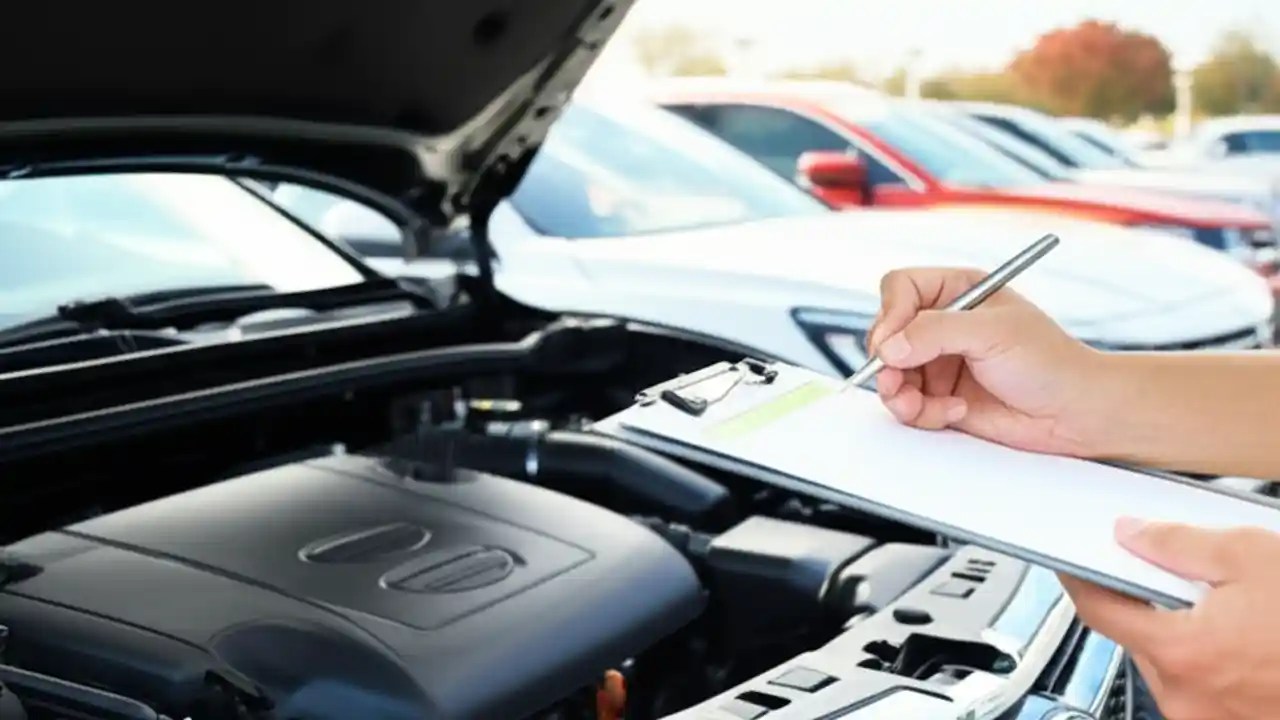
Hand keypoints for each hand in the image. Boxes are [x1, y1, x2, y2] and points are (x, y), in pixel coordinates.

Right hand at [868, 267, 1104, 454]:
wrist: (1074, 413)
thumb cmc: (1049, 362)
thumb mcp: (991, 333)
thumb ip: (935, 333)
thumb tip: (888, 347)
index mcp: (957, 291)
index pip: (900, 288)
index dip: (890, 314)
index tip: (891, 343)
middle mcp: (943, 324)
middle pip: (886, 333)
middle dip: (887, 361)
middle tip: (896, 379)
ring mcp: (939, 362)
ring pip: (890, 373)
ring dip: (900, 393)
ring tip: (920, 404)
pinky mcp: (940, 396)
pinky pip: (907, 404)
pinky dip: (922, 412)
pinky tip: (955, 411)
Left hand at [1061, 519, 1279, 719]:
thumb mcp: (1250, 556)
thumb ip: (1177, 543)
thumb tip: (1130, 534)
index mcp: (1181, 651)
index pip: (1098, 611)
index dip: (1080, 580)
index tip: (1073, 563)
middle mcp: (1189, 697)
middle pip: (1137, 639)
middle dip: (1149, 606)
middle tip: (1182, 578)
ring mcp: (1211, 719)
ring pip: (1171, 665)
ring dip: (1183, 636)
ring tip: (1231, 611)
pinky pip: (1202, 688)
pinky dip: (1211, 662)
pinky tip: (1245, 640)